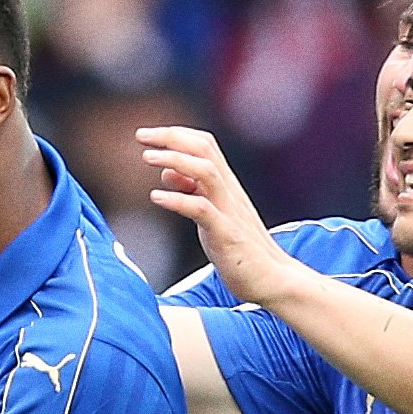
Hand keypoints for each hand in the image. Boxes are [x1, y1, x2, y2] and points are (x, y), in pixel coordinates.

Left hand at [137, 125, 302, 308]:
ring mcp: (229, 211)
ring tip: (147, 157)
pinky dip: (178, 199)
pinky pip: (202, 209)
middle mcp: (229, 191)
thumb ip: (192, 193)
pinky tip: (156, 198)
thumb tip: (167, 172)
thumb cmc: (239, 250)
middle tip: (141, 135)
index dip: (177, 135)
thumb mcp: (211, 216)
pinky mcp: (226, 233)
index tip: (149, 135)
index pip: (204, 145)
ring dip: (174, 160)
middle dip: (171, 138)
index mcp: (226, 186)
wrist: (271, 279)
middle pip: (204, 148)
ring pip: (206, 171)